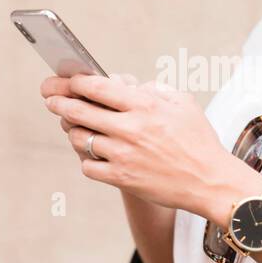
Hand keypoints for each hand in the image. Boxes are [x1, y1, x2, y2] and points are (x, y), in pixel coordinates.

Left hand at [41, 73, 259, 216]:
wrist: (210, 182)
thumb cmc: (198, 140)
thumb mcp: (183, 103)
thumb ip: (154, 89)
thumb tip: (128, 85)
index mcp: (144, 105)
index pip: (96, 87)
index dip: (76, 81)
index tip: (68, 80)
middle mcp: (130, 128)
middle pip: (79, 110)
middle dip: (59, 102)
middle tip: (51, 99)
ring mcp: (123, 155)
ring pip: (79, 138)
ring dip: (73, 131)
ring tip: (75, 128)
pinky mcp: (122, 178)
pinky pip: (88, 166)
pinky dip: (87, 159)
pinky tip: (94, 154)